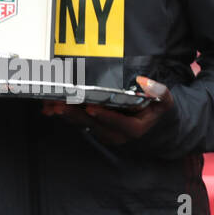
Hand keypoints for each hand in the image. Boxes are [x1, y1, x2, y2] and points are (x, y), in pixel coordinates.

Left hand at [41, 76, 172, 144]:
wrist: (150, 120)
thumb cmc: (156, 107)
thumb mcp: (164, 100)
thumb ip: (158, 91)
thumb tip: (143, 81)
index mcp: (134, 128)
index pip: (119, 124)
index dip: (104, 116)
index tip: (91, 108)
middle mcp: (117, 134)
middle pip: (94, 125)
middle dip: (75, 114)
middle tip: (59, 104)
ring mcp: (104, 132)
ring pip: (82, 124)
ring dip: (65, 114)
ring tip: (50, 105)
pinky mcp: (94, 128)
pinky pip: (77, 122)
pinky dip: (63, 114)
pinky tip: (48, 108)